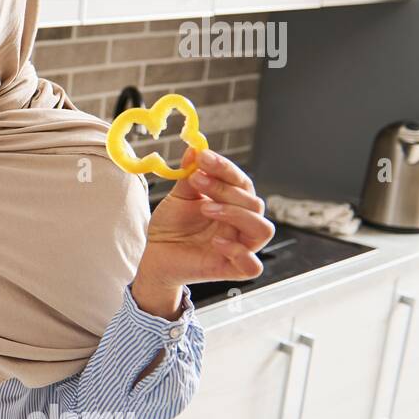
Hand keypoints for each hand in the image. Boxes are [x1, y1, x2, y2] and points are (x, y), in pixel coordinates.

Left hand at [138, 146, 275, 288]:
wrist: (155, 254)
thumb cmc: (171, 226)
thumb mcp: (178, 198)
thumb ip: (190, 176)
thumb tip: (194, 149)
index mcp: (233, 204)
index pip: (242, 183)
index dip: (225, 168)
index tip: (203, 157)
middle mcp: (241, 224)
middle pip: (254, 203)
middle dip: (226, 189)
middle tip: (197, 180)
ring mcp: (239, 247)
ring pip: (262, 230)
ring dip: (236, 214)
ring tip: (206, 208)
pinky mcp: (231, 269)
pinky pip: (252, 266)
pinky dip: (239, 252)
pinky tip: (217, 241)